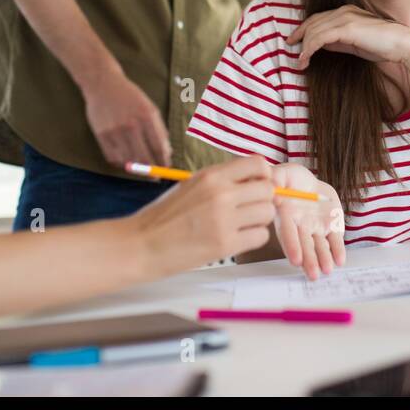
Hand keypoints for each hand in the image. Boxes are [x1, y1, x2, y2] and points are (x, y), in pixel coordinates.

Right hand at [82, 63, 171, 166]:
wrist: (103, 85)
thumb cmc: (131, 97)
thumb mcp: (150, 108)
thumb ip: (159, 130)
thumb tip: (167, 153)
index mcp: (146, 117)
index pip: (158, 147)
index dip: (164, 162)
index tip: (166, 169)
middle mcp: (131, 125)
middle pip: (144, 157)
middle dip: (152, 170)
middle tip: (155, 177)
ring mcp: (115, 131)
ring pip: (129, 161)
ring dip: (137, 168)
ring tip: (142, 169)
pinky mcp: (101, 136)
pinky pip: (114, 158)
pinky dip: (122, 163)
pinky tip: (128, 161)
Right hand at [130, 157, 275, 275]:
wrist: (141, 245)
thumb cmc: (163, 217)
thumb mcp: (191, 186)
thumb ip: (221, 181)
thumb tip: (253, 179)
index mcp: (211, 176)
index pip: (258, 163)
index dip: (262, 175)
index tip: (256, 186)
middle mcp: (221, 194)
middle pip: (267, 189)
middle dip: (262, 200)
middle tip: (248, 210)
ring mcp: (224, 219)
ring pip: (267, 213)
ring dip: (258, 221)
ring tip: (240, 226)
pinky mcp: (226, 244)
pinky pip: (260, 236)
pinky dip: (252, 239)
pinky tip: (235, 239)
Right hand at [270, 163, 345, 279]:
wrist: (309, 183)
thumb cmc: (292, 179)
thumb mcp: (283, 173)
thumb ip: (276, 178)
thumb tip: (271, 188)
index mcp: (286, 215)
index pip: (288, 232)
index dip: (291, 246)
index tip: (295, 260)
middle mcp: (300, 227)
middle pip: (304, 245)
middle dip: (309, 260)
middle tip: (313, 275)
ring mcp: (316, 229)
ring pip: (319, 246)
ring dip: (323, 259)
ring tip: (327, 271)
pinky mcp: (331, 227)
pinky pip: (335, 240)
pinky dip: (338, 250)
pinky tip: (340, 260)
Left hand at [286, 5, 409, 68]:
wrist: (403, 44)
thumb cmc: (383, 46)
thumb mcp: (356, 44)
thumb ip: (339, 41)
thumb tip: (322, 45)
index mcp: (347, 12)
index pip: (319, 18)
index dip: (304, 28)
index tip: (294, 41)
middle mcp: (344, 11)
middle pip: (313, 22)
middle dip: (299, 36)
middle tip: (290, 50)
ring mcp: (346, 18)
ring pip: (314, 30)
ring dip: (304, 47)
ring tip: (300, 63)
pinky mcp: (347, 28)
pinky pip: (320, 37)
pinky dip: (310, 48)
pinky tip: (306, 59)